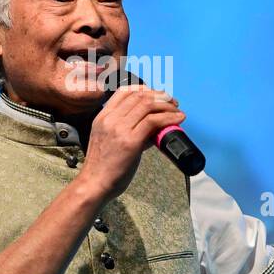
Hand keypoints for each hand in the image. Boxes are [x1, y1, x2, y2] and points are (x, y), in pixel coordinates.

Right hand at [78, 85, 182, 200]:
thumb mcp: (109, 140)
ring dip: (167, 105)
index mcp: (103, 117)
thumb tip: (153, 127)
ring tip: (177, 110)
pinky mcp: (130, 141)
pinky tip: (178, 119)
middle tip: (172, 102)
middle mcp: (110, 119)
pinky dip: (169, 117)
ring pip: (148, 105)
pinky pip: (153, 121)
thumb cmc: (103, 167)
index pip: (124, 92)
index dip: (144, 89)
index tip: (157, 95)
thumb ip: (128, 130)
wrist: (94, 184)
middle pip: (139, 96)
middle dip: (160, 96)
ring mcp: (119, 129)